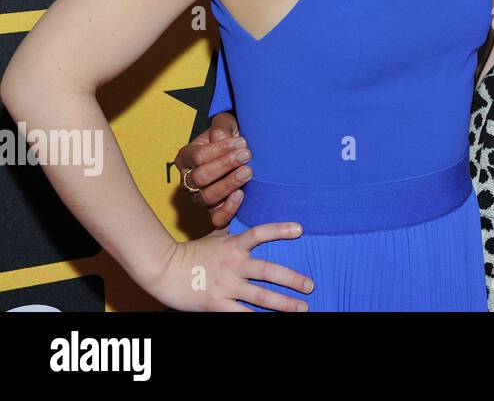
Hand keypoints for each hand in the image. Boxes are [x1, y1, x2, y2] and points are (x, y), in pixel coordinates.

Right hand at [150, 223, 313, 311]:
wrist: (162, 270)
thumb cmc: (192, 252)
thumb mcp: (215, 233)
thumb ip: (230, 217)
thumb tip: (240, 192)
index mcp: (233, 246)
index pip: (259, 233)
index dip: (280, 230)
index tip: (300, 229)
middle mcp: (233, 265)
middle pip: (268, 271)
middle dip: (292, 279)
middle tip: (310, 285)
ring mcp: (225, 286)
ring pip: (260, 295)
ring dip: (283, 303)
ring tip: (302, 308)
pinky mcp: (215, 304)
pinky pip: (240, 314)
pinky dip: (256, 318)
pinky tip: (271, 322)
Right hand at [175, 111, 250, 228]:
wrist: (244, 153)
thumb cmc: (232, 138)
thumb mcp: (227, 125)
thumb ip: (221, 126)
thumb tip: (220, 135)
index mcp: (187, 158)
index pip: (198, 157)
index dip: (220, 149)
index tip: (242, 142)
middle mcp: (189, 180)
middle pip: (200, 178)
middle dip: (225, 166)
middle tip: (247, 156)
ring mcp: (201, 197)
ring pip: (206, 198)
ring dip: (228, 184)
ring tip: (248, 172)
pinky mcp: (216, 211)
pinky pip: (216, 219)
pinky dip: (228, 210)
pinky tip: (241, 195)